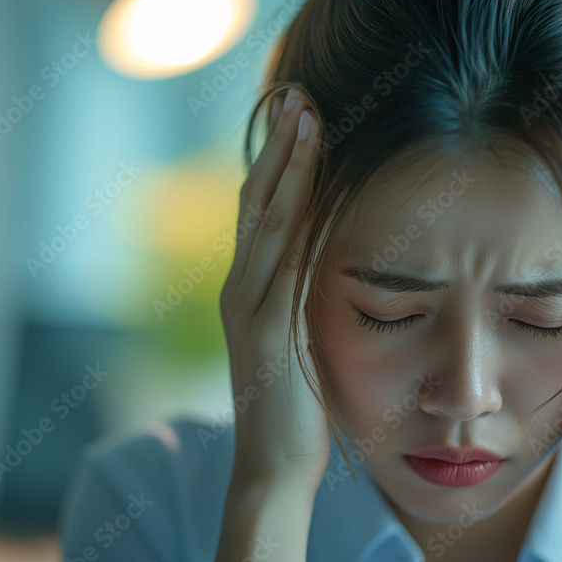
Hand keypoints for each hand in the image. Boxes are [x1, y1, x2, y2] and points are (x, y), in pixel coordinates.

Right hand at [218, 86, 330, 492]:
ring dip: (287, 164)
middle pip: (255, 200)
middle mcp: (239, 290)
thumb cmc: (292, 410)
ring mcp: (248, 307)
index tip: (298, 117)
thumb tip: (322, 264)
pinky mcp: (267, 329)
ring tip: (304, 117)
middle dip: (278, 145)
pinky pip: (283, 258)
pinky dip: (297, 214)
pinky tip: (315, 180)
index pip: (259, 212)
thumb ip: (298, 299)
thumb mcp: (295, 342)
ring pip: (265, 219)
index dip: (277, 161)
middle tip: (297, 94)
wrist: (272, 466)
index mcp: (247, 291)